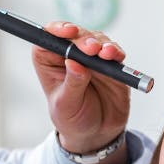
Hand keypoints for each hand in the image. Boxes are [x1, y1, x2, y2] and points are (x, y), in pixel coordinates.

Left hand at [33, 22, 129, 156]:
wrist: (96, 134)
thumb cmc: (73, 120)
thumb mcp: (67, 105)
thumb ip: (72, 84)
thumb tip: (74, 63)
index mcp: (50, 62)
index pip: (47, 38)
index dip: (56, 30)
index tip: (68, 32)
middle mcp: (69, 55)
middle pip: (75, 35)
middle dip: (84, 38)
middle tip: (91, 49)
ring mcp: (91, 58)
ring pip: (96, 39)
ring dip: (102, 44)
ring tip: (106, 54)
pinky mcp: (110, 64)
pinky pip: (114, 52)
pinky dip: (116, 52)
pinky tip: (116, 57)